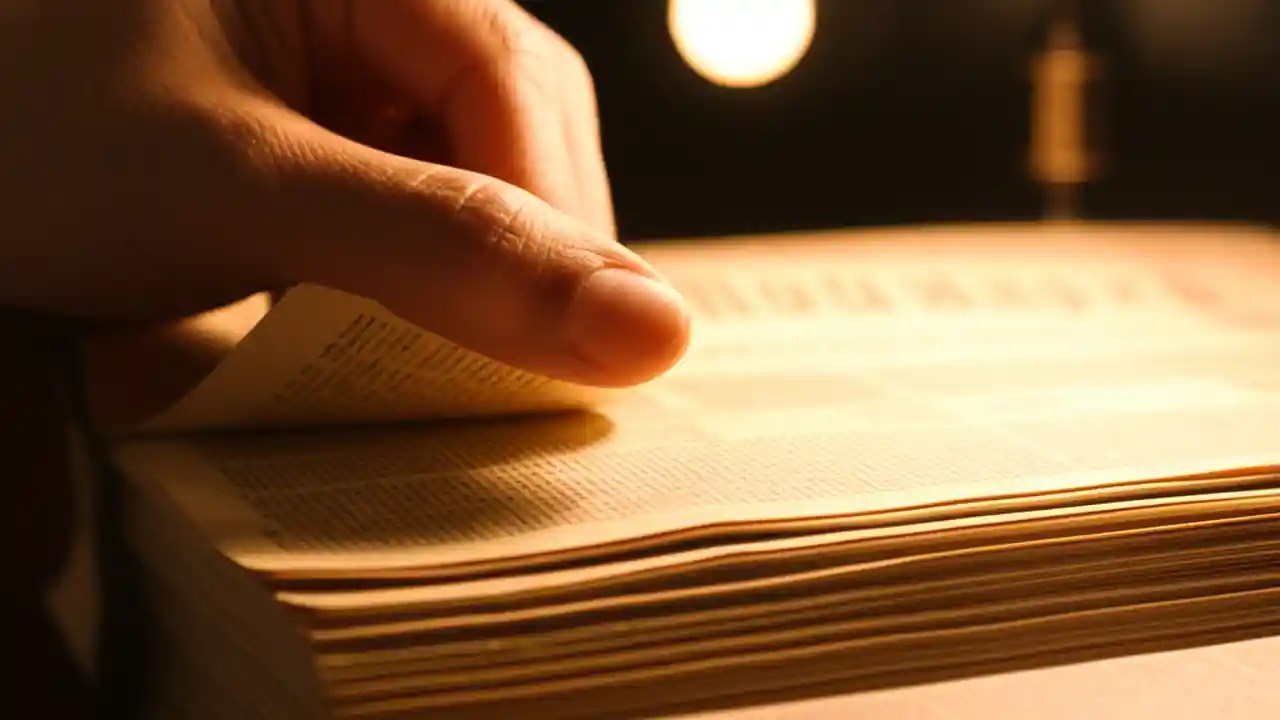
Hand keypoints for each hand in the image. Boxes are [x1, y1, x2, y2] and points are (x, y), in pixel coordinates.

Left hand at [0, 0, 690, 389]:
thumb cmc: (28, 127)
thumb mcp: (237, 189)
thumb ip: (439, 250)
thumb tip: (650, 327)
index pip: (518, 86)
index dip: (557, 229)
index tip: (574, 364)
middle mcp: (374, 6)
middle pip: (509, 142)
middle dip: (498, 267)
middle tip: (479, 385)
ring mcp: (345, 73)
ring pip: (463, 190)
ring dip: (441, 291)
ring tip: (405, 368)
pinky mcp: (320, 140)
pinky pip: (401, 216)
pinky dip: (385, 291)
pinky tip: (344, 335)